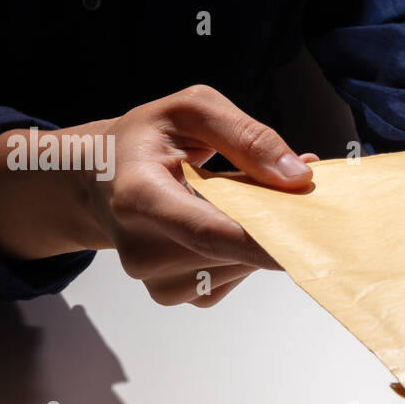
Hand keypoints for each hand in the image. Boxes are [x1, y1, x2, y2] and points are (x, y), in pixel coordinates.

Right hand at [0, 84, 315, 305]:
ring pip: (237, 267)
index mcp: (138, 196)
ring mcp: (154, 278)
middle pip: (231, 250)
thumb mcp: (191, 111)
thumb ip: (246, 136)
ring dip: (254, 236)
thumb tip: (298, 175)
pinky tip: (227, 225)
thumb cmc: (145, 141)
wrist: (99, 179)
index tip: (305, 243)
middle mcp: (140, 248)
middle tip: (281, 186)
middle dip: (269, 222)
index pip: (207, 231)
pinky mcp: (173, 293)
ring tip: (235, 200)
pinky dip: (242, 254)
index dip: (260, 242)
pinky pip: (230, 279)